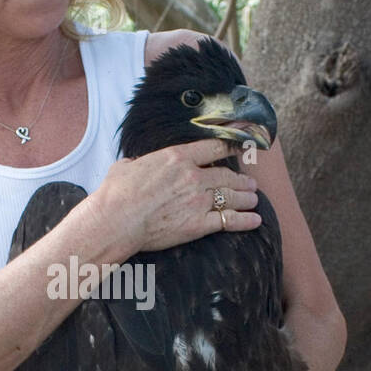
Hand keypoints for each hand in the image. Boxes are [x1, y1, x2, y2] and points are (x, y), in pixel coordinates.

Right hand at [87, 138, 261, 256]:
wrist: (116, 220)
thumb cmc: (115, 194)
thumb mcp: (125, 167)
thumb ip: (137, 163)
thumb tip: (133, 165)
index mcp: (177, 157)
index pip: (214, 147)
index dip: (232, 146)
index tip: (242, 146)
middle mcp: (193, 176)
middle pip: (227, 175)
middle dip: (241, 179)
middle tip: (250, 183)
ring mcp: (198, 201)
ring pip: (232, 196)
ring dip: (246, 198)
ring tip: (253, 199)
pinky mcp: (198, 225)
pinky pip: (228, 221)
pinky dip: (245, 220)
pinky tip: (255, 220)